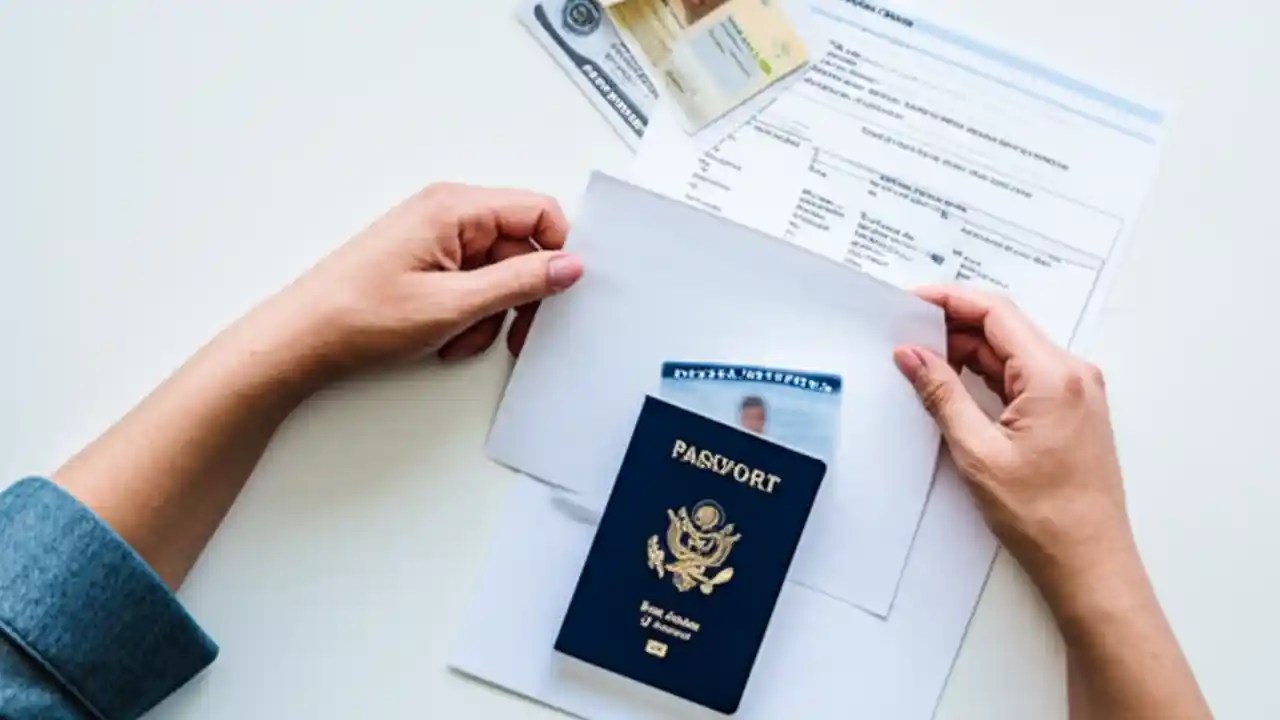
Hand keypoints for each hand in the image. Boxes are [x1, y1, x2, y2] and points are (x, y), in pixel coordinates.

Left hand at [258, 183, 582, 381]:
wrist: (302, 340)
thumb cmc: (360, 316)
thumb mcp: (455, 305)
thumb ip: (520, 283)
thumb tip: (568, 266)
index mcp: (455, 207)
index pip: (538, 211)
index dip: (556, 253)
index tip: (556, 293)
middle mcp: (447, 213)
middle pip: (520, 245)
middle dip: (521, 293)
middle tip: (516, 333)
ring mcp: (436, 237)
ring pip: (498, 271)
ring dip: (492, 311)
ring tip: (461, 337)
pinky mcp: (426, 261)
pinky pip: (472, 283)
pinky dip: (470, 314)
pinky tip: (447, 336)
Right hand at [892, 286, 1131, 598]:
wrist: (1090, 562)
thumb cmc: (1045, 516)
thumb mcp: (977, 452)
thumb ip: (941, 394)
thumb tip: (912, 356)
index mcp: (1053, 376)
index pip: (995, 313)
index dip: (948, 299)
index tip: (911, 302)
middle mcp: (1072, 374)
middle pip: (1003, 328)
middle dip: (952, 327)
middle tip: (906, 338)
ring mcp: (1076, 391)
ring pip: (1012, 351)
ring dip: (968, 352)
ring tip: (924, 364)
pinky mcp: (1071, 409)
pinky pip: (1023, 374)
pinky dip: (988, 374)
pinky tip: (957, 385)